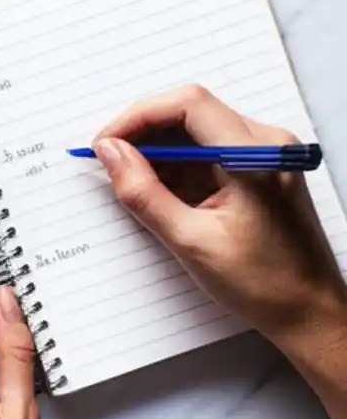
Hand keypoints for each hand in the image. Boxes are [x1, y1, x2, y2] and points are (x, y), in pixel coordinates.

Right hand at [94, 84, 346, 343]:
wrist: (311, 313)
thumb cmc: (265, 285)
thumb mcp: (190, 241)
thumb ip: (143, 192)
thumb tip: (109, 153)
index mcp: (256, 156)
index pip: (189, 105)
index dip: (138, 116)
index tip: (107, 142)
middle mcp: (266, 145)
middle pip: (190, 113)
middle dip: (144, 133)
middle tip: (110, 162)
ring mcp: (264, 155)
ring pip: (195, 131)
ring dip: (158, 152)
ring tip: (134, 185)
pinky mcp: (258, 169)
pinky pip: (207, 151)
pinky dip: (177, 167)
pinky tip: (161, 194)